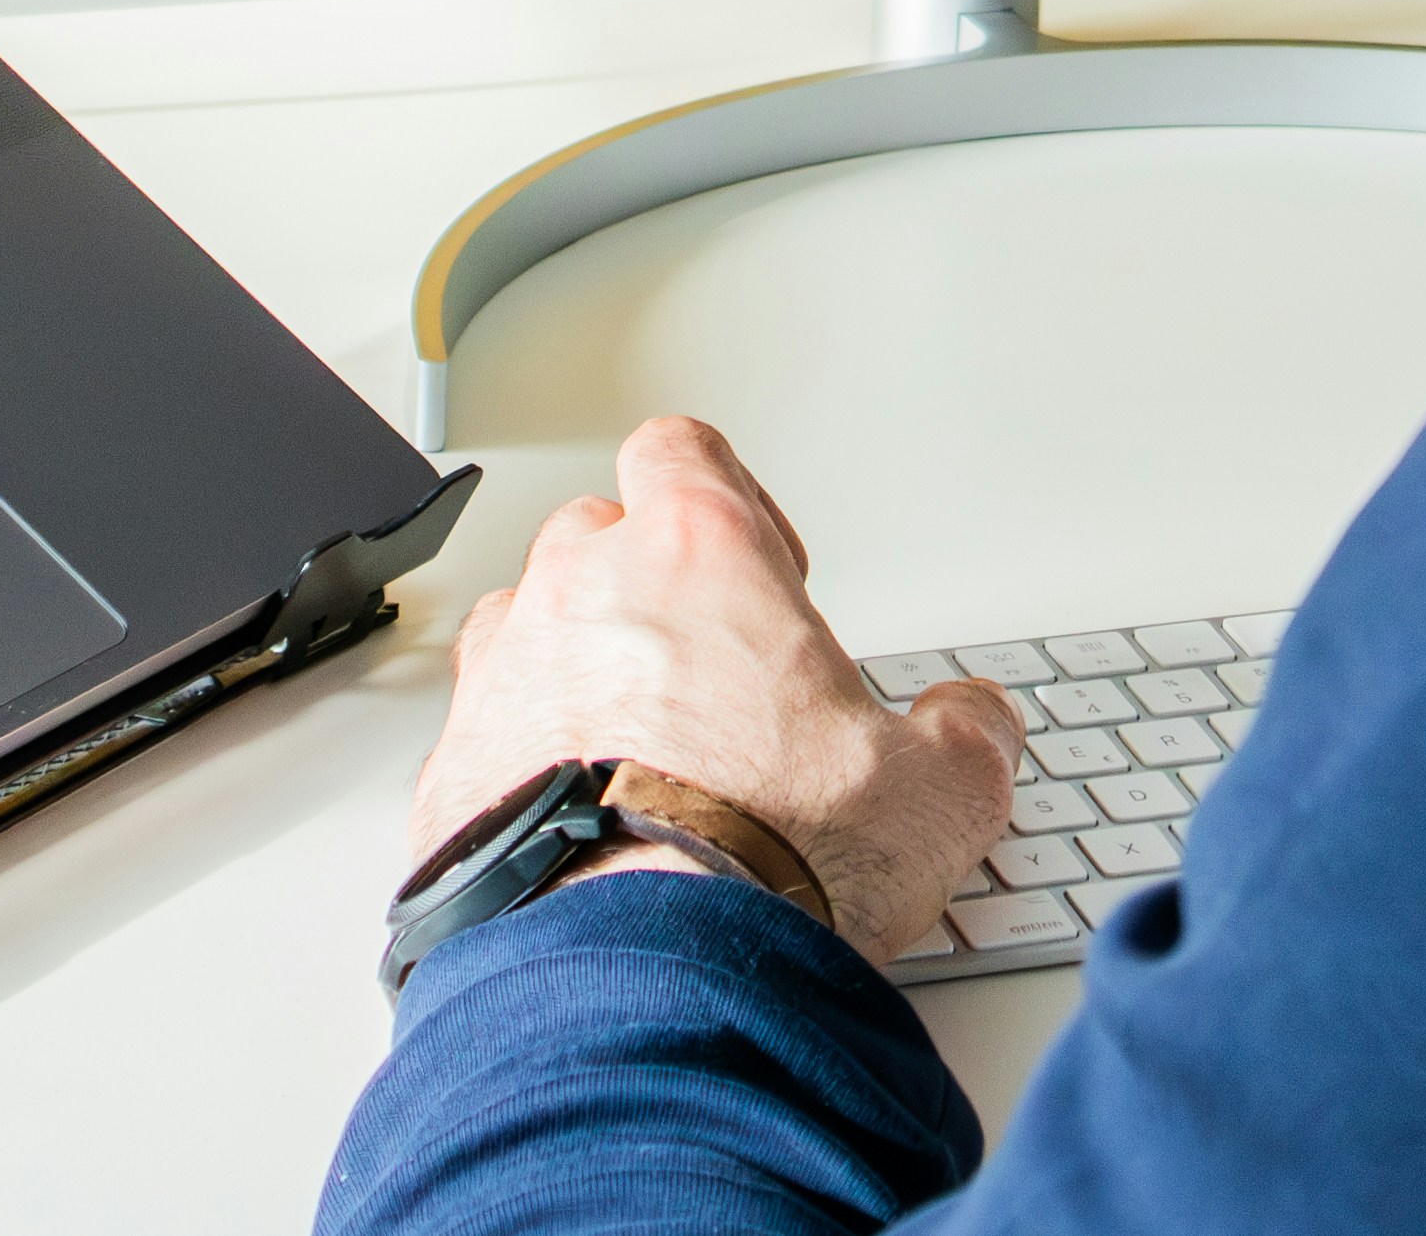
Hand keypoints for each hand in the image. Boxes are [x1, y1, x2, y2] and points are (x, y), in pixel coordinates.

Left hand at [409, 417, 1019, 967]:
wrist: (644, 972)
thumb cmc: (772, 856)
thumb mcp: (937, 792)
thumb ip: (967, 735)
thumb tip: (976, 724)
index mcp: (697, 554)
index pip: (684, 452)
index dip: (728, 500)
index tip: (764, 569)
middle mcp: (582, 593)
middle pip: (598, 537)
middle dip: (647, 591)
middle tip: (710, 679)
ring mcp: (502, 679)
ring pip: (526, 629)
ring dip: (573, 671)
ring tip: (634, 756)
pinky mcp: (449, 775)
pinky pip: (481, 736)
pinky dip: (520, 766)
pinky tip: (574, 827)